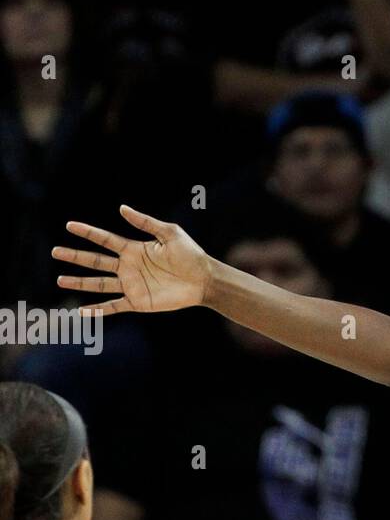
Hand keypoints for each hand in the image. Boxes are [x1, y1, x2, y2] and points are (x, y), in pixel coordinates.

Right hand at [53, 205, 213, 315]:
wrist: (204, 279)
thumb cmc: (190, 254)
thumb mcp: (169, 233)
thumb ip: (145, 222)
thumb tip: (121, 208)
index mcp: (135, 249)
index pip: (106, 239)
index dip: (88, 233)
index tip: (70, 225)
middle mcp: (129, 267)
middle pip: (96, 261)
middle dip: (76, 256)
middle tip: (55, 251)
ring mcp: (131, 285)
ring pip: (99, 284)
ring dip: (80, 282)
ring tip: (60, 279)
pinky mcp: (138, 302)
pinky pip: (113, 306)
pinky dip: (98, 310)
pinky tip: (81, 311)